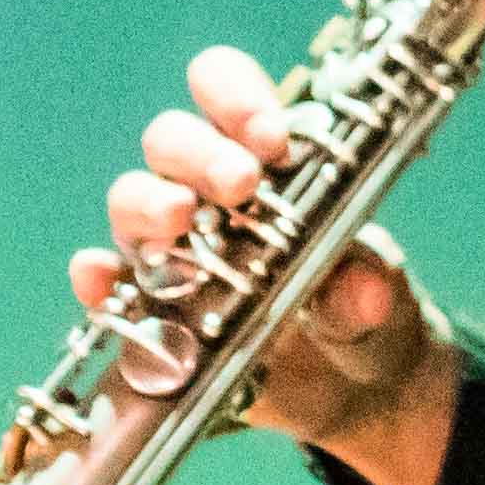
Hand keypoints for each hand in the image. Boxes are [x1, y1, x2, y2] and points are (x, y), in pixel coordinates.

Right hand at [78, 42, 460, 484]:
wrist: (358, 393)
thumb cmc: (371, 316)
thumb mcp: (385, 302)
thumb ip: (370, 289)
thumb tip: (364, 291)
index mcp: (268, 160)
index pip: (227, 91)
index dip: (236, 98)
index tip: (271, 136)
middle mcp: (208, 194)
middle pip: (171, 140)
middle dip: (200, 153)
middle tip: (240, 182)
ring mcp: (173, 249)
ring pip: (133, 200)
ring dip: (150, 203)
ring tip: (179, 221)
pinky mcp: (151, 311)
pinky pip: (109, 285)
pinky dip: (98, 279)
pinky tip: (102, 281)